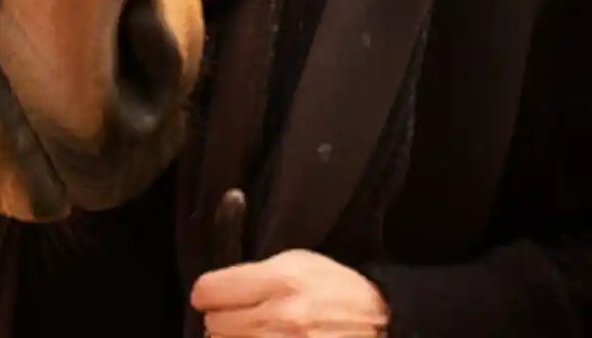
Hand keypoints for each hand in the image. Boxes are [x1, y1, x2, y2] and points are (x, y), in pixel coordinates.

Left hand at [191, 249, 388, 336]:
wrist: (384, 321)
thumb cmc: (337, 288)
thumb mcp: (298, 262)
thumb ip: (253, 273)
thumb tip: (211, 291)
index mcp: (280, 281)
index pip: (207, 291)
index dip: (208, 292)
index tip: (214, 295)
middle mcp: (282, 318)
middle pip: (214, 324)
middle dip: (222, 318)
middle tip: (242, 314)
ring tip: (255, 330)